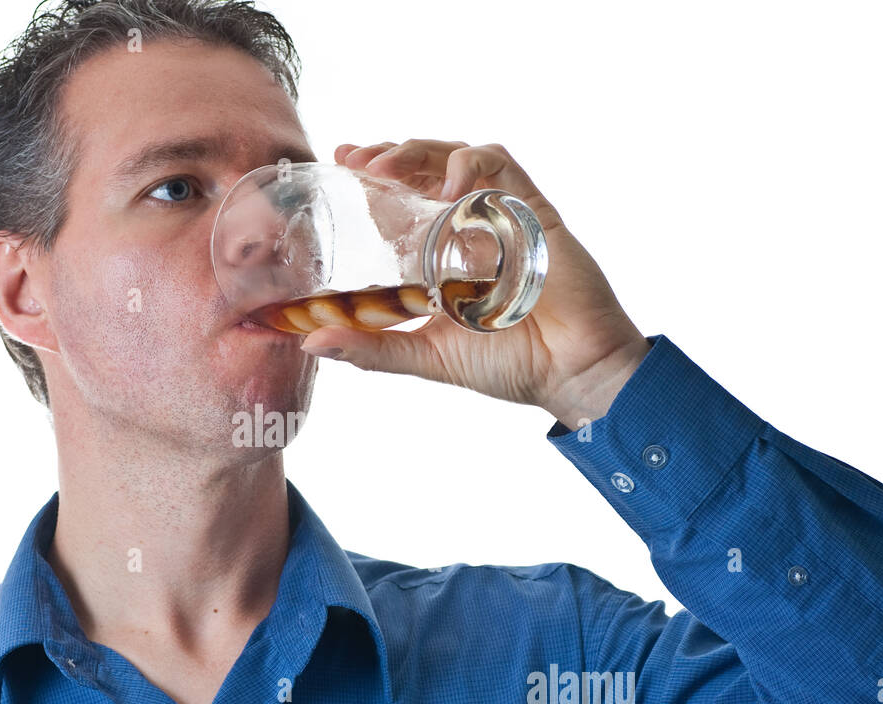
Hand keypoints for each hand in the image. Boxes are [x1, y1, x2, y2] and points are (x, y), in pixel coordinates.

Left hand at [300, 139, 651, 427]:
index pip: (403, 197)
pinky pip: (501, 167)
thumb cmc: (509, 364)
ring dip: (417, 152)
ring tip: (382, 167)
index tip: (338, 161)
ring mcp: (502, 216)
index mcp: (443, 253)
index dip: (372, 174)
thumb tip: (311, 343)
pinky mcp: (533, 211)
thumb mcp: (425, 355)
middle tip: (353, 158)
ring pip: (457, 156)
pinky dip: (470, 166)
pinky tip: (446, 187)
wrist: (571, 372)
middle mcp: (470, 226)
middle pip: (425, 167)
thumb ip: (371, 348)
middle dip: (387, 154)